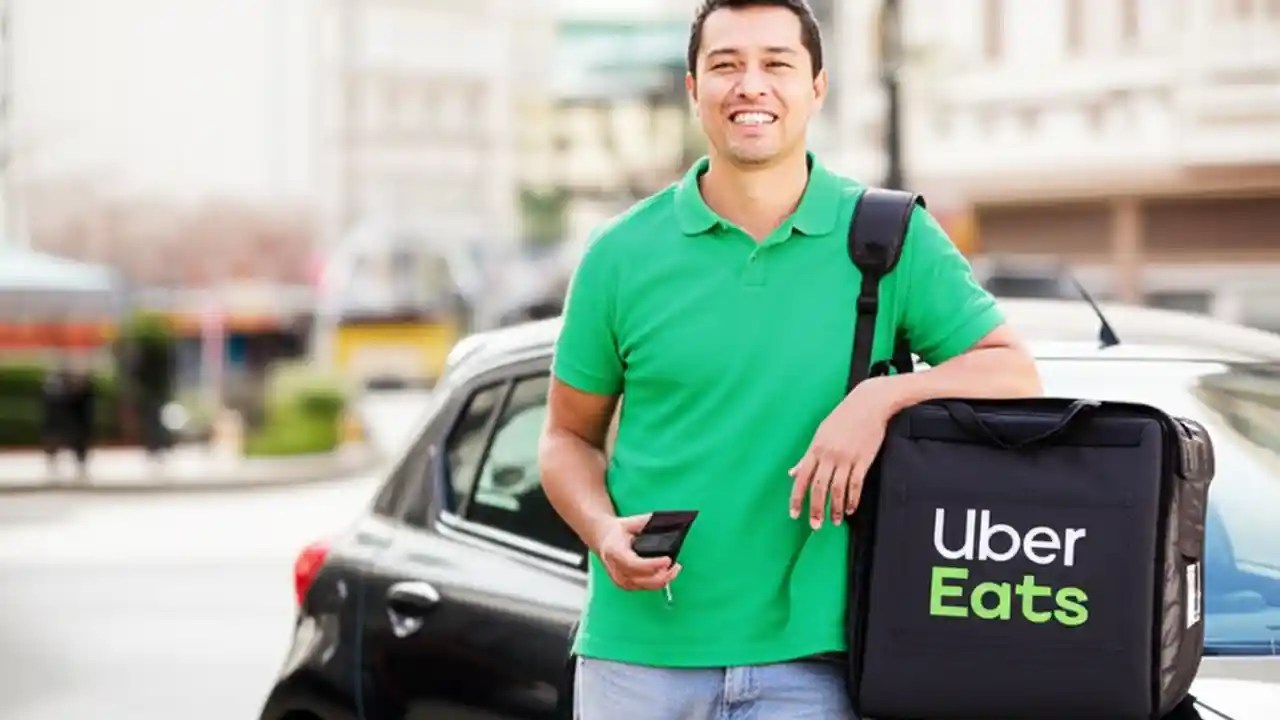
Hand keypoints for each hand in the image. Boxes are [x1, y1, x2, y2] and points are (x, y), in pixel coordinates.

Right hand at [591, 514, 681, 590]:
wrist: (604, 540)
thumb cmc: (618, 531)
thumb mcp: (631, 522)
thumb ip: (647, 522)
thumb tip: (668, 523)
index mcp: (615, 551)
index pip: (634, 563)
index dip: (652, 564)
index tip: (667, 559)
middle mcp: (615, 569)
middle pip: (642, 579)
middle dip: (663, 575)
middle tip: (676, 566)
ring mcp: (619, 579)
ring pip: (645, 586)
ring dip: (663, 580)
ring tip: (675, 569)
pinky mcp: (625, 585)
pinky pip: (645, 587)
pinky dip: (657, 583)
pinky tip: (666, 575)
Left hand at [789, 377, 899, 528]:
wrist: (869, 404)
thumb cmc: (843, 417)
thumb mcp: (820, 434)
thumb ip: (806, 456)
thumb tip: (793, 472)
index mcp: (815, 449)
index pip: (802, 478)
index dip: (797, 498)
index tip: (795, 515)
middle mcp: (829, 455)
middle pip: (818, 488)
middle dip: (816, 509)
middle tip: (815, 525)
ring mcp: (846, 458)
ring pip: (837, 489)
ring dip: (835, 508)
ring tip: (834, 521)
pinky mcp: (863, 460)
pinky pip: (856, 484)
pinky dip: (852, 499)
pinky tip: (850, 508)